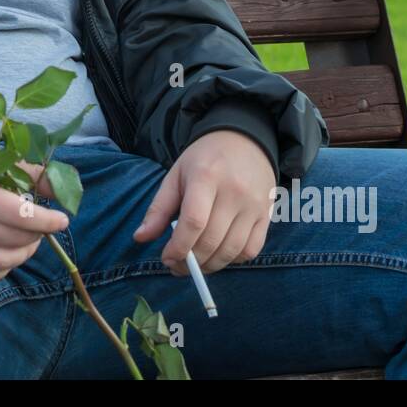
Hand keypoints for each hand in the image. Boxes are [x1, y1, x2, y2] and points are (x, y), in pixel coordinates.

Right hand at [0, 141, 68, 282]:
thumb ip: (26, 172)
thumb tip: (60, 187)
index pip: (18, 215)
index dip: (46, 220)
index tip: (62, 219)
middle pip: (12, 240)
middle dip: (38, 234)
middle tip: (44, 223)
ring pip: (1, 262)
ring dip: (24, 253)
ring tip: (30, 238)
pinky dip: (5, 267)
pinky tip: (10, 250)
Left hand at [131, 130, 275, 274]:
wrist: (245, 139)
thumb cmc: (205, 159)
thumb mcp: (176, 175)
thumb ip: (158, 208)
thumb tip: (140, 238)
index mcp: (206, 177)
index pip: (194, 222)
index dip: (179, 247)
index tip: (167, 258)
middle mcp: (234, 191)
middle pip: (211, 240)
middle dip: (191, 262)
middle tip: (177, 267)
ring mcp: (254, 204)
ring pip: (231, 250)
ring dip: (210, 266)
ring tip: (195, 264)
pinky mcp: (266, 215)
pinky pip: (251, 250)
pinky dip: (233, 260)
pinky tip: (218, 254)